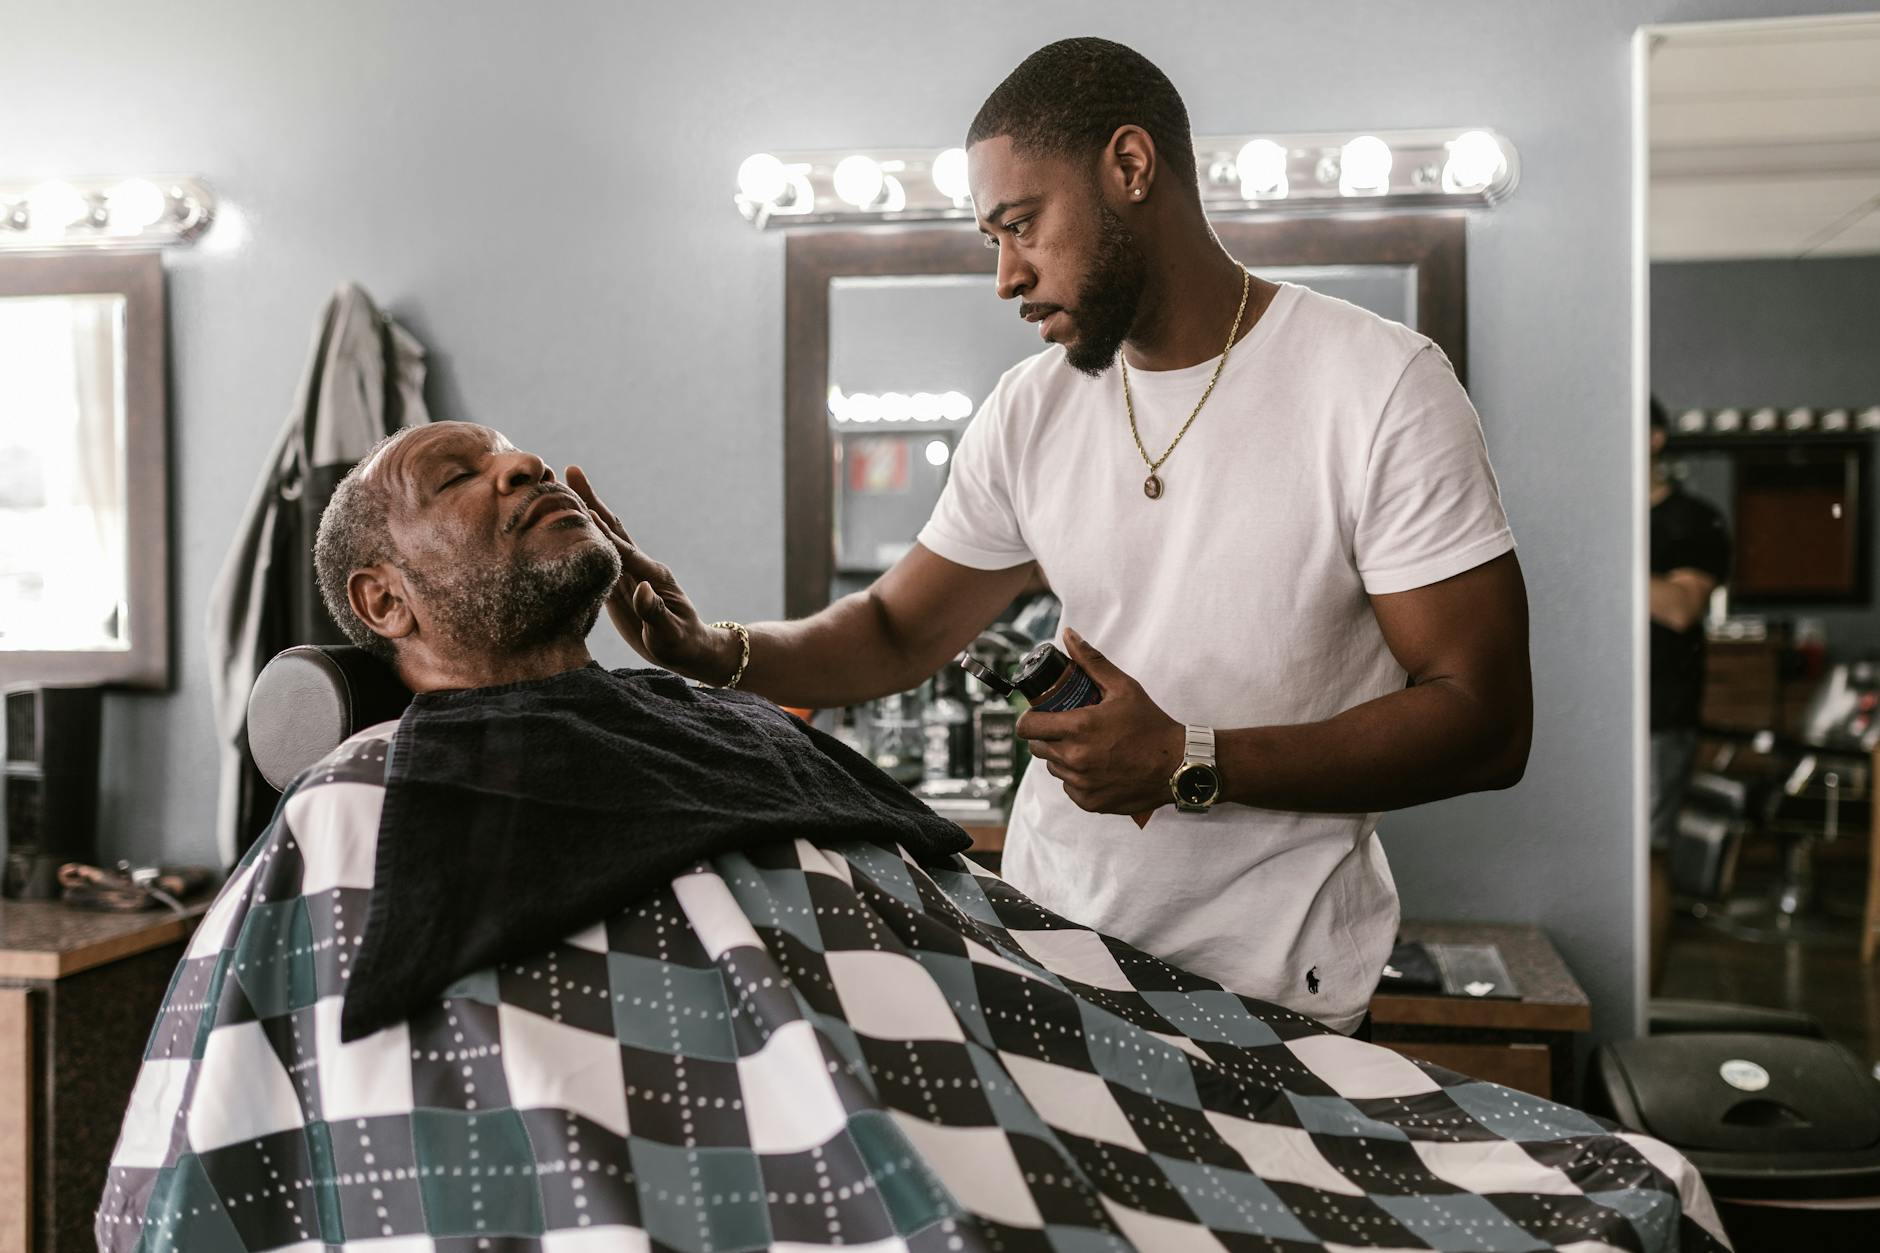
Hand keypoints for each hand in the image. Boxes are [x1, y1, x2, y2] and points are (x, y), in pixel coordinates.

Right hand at [564, 465, 737, 681]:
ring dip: (586, 509)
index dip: (602, 531)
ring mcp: (629, 572)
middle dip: (592, 500)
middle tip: (572, 471)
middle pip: (612, 528)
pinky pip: (598, 554)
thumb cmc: (680, 643)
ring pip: (604, 536)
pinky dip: (583, 535)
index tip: (581, 509)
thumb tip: (642, 590)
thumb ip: (655, 612)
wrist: (688, 648)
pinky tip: (566, 523)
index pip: (623, 549)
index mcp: (652, 574)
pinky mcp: (618, 582)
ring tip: (566, 484)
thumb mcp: (669, 633)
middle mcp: (640, 566)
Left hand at [1016, 629, 1182, 817]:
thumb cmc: (1150, 724)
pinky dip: (1077, 778)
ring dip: (1062, 757)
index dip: (1028, 719)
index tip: (1040, 715)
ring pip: (1053, 768)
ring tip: (1087, 746)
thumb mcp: (1123, 687)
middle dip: (1046, 735)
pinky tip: (1098, 766)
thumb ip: (1092, 661)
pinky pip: (1069, 787)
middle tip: (1067, 728)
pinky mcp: (1090, 802)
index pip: (1026, 727)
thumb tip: (1069, 636)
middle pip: (1037, 747)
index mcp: (1078, 728)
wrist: (1177, 765)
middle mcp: (1074, 759)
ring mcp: (1081, 784)